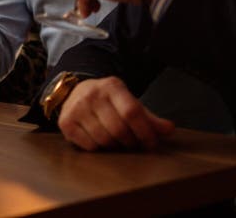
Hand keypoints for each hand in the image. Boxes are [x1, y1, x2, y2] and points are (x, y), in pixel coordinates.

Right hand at [58, 77, 174, 150]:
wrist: (75, 92)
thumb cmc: (108, 102)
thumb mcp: (128, 102)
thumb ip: (149, 117)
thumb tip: (169, 129)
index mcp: (112, 86)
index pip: (132, 112)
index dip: (145, 131)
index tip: (151, 143)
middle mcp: (92, 94)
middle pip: (119, 129)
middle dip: (131, 142)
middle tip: (133, 144)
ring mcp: (77, 108)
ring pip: (104, 140)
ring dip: (115, 147)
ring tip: (118, 143)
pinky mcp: (66, 122)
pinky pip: (89, 146)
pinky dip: (99, 149)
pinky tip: (101, 141)